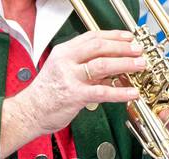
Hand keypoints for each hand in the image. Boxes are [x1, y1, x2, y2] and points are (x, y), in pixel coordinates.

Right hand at [9, 30, 145, 141]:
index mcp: (64, 52)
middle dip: (123, 47)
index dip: (114, 36)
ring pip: (103, 65)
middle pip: (100, 46)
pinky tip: (132, 93)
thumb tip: (109, 65)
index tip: (129, 38)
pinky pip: (102, 91)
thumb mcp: (62, 71)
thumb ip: (83, 65)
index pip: (93, 37)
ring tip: (140, 65)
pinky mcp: (74, 96)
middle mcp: (66, 61)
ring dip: (125, 64)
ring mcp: (69, 78)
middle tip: (138, 51)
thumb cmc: (45, 94)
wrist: (28, 113)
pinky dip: (120, 92)